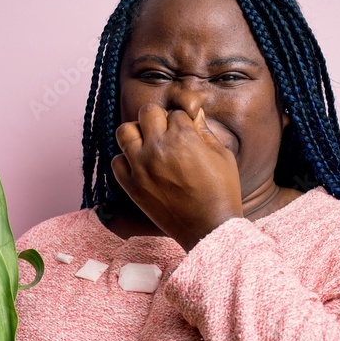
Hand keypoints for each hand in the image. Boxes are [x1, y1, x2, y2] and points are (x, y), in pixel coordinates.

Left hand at [112, 104, 242, 250]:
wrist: (210, 228)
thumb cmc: (222, 191)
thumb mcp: (223, 156)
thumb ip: (205, 132)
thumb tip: (194, 115)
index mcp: (183, 136)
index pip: (175, 112)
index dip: (183, 121)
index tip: (187, 132)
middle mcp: (158, 147)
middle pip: (147, 112)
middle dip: (159, 118)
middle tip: (167, 133)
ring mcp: (141, 167)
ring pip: (125, 131)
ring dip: (137, 133)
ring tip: (148, 144)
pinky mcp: (132, 186)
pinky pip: (117, 162)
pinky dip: (126, 160)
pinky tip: (140, 166)